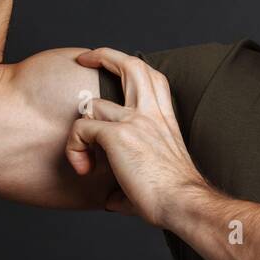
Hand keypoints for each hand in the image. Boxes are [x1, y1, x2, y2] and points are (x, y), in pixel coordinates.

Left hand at [65, 48, 204, 226]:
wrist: (184, 204)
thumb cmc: (176, 198)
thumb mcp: (159, 176)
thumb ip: (133, 177)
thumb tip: (114, 197)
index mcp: (165, 120)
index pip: (152, 78)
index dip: (130, 67)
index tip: (112, 73)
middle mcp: (152, 114)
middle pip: (131, 65)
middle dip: (104, 55)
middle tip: (85, 59)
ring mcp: (135, 121)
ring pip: (94, 103)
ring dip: (81, 129)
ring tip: (83, 155)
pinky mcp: (117, 136)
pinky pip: (81, 129)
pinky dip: (75, 148)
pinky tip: (84, 169)